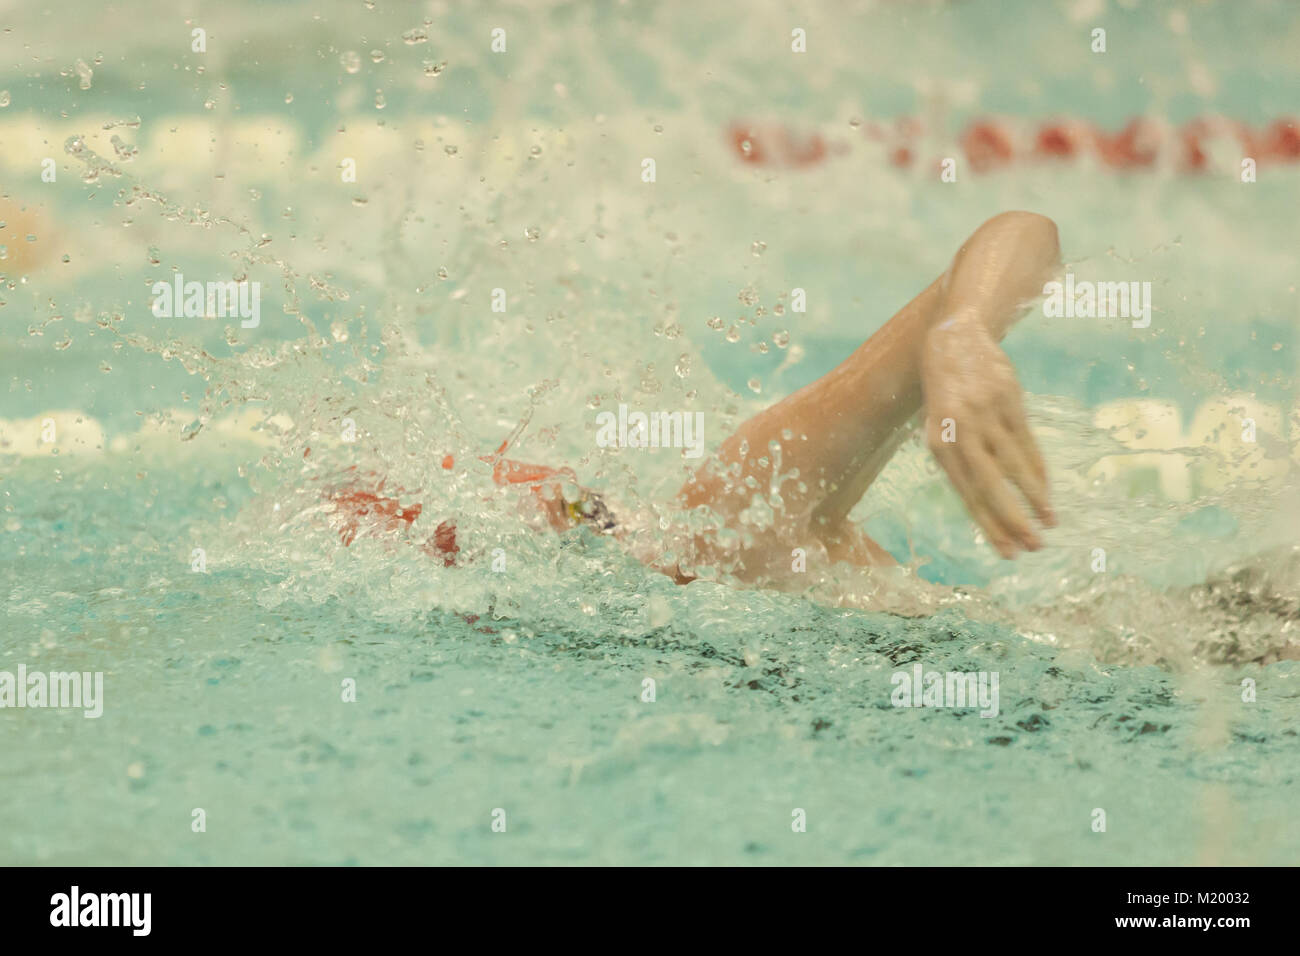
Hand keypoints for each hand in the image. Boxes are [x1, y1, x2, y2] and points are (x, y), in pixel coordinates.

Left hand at [920, 312, 1054, 557]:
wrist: (954, 337)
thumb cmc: (943, 391)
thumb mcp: (936, 425)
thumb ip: (955, 459)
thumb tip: (979, 501)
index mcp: (938, 443)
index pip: (966, 494)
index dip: (987, 525)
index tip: (1005, 551)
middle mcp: (961, 432)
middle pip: (990, 486)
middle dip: (1011, 520)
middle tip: (1031, 548)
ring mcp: (987, 416)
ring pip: (1014, 467)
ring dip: (1034, 499)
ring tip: (1049, 523)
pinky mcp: (1010, 402)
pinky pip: (1028, 444)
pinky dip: (1038, 470)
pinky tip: (1047, 491)